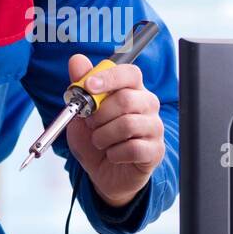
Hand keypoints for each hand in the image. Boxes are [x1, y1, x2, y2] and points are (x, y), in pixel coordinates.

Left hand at [63, 54, 164, 208]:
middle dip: (99, 114)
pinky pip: (133, 148)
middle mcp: (147, 105)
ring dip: (103, 136)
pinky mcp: (155, 151)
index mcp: (132, 90)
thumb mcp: (80, 114)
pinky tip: (112, 154)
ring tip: (99, 142)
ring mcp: (154, 128)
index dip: (110, 77)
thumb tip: (77, 60)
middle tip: (90, 123)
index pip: (130, 73)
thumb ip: (80, 87)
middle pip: (127, 99)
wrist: (102, 174)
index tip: (89, 86)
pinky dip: (114, 153)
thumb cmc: (95, 140)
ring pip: (128, 124)